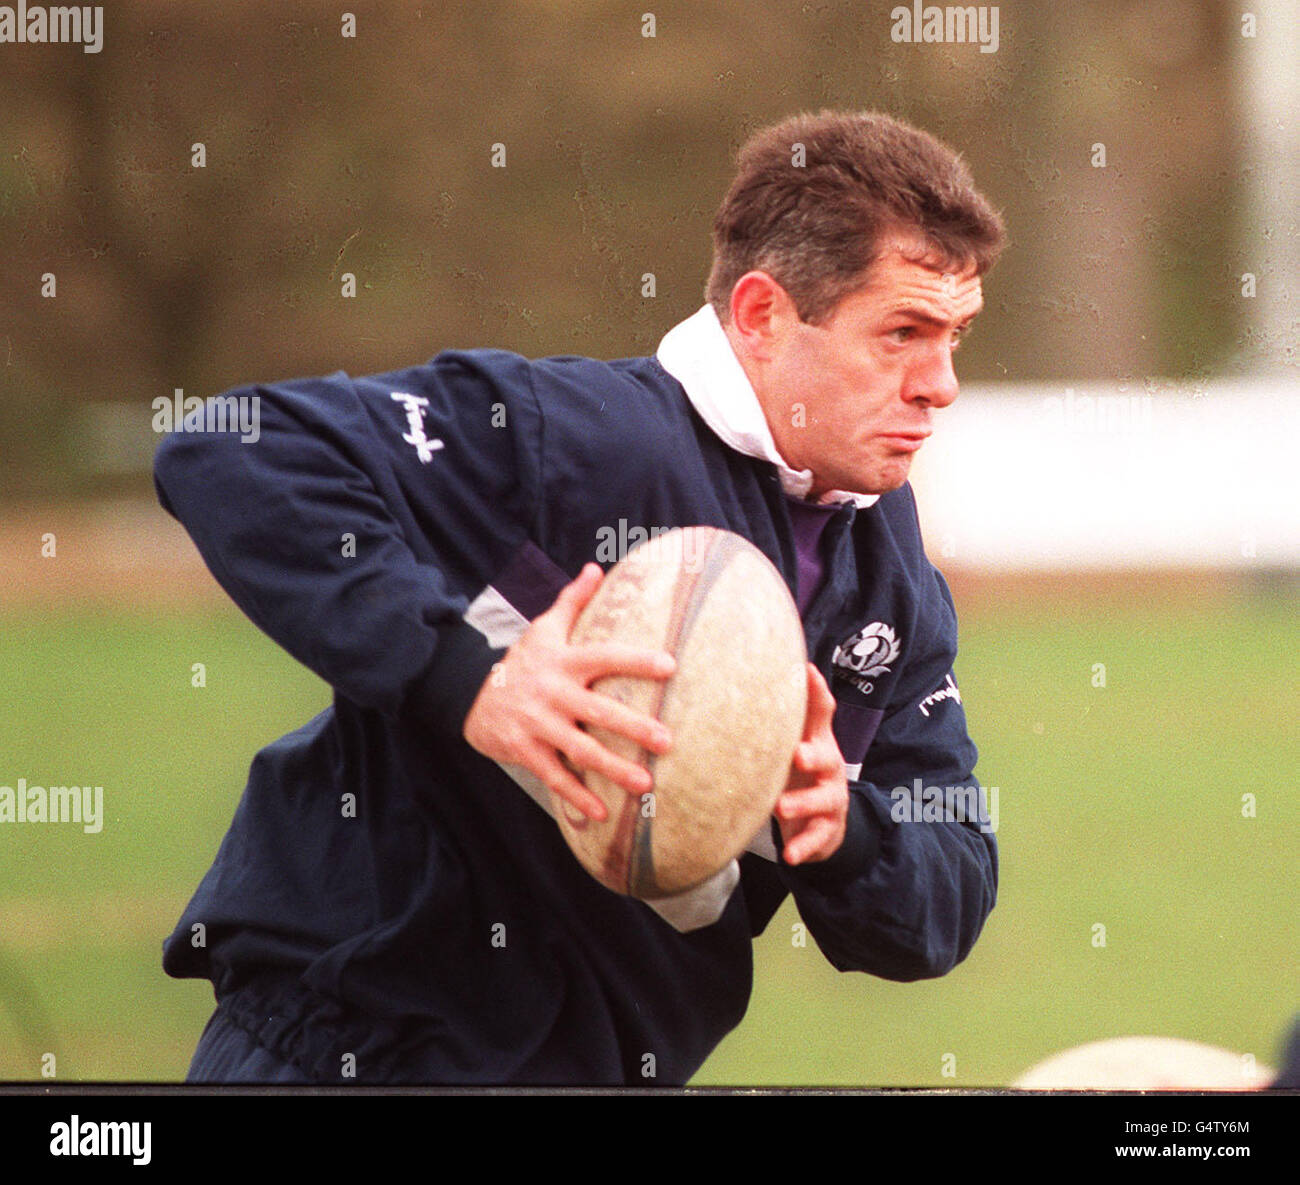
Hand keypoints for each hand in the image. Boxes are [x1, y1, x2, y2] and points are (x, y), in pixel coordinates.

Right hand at [463, 563, 674, 822]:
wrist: (468, 693)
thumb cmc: (521, 661)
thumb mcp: (544, 628)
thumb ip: (572, 601)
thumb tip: (596, 567)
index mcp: (564, 661)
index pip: (605, 657)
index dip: (636, 660)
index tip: (670, 666)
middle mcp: (553, 693)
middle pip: (599, 711)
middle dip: (634, 727)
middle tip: (667, 741)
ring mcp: (538, 724)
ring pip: (580, 750)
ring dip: (613, 769)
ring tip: (645, 785)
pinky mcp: (525, 750)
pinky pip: (554, 777)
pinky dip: (577, 797)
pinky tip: (602, 815)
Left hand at [776, 664, 848, 864]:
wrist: (826, 821)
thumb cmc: (804, 771)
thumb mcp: (802, 739)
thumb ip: (798, 708)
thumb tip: (792, 662)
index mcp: (818, 743)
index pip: (822, 714)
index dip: (817, 693)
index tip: (807, 670)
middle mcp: (829, 769)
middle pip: (828, 758)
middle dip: (814, 755)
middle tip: (797, 754)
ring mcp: (830, 800)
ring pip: (822, 801)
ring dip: (802, 803)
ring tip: (781, 807)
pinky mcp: (826, 830)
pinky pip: (817, 839)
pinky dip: (803, 847)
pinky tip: (789, 855)